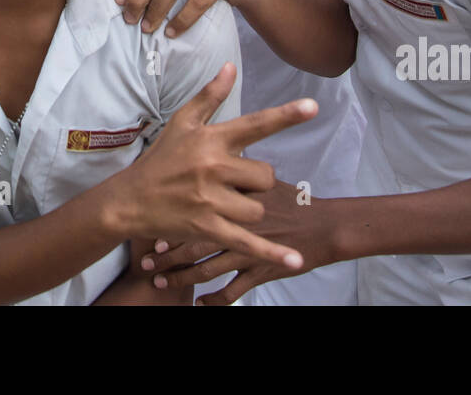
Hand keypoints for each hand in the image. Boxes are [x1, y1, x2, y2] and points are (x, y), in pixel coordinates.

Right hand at [109, 63, 317, 269]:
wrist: (130, 200)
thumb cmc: (161, 159)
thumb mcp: (182, 123)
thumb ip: (210, 96)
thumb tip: (230, 66)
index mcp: (211, 140)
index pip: (255, 125)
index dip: (286, 115)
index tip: (313, 106)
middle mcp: (214, 168)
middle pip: (265, 176)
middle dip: (255, 181)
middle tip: (231, 182)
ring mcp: (211, 201)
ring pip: (257, 207)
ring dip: (248, 208)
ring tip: (223, 204)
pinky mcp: (208, 229)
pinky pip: (248, 242)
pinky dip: (272, 254)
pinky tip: (295, 261)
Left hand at [139, 178, 336, 303]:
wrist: (325, 225)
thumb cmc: (296, 201)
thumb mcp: (263, 180)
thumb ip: (237, 177)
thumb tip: (215, 165)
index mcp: (234, 199)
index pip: (193, 209)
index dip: (169, 220)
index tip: (152, 226)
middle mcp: (236, 225)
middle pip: (192, 241)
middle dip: (166, 253)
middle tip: (145, 260)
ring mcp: (247, 250)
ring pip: (205, 268)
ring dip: (181, 277)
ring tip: (161, 281)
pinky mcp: (259, 271)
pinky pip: (231, 291)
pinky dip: (213, 300)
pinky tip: (201, 305)